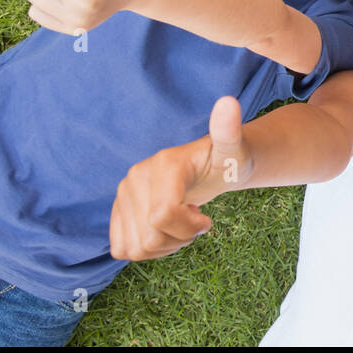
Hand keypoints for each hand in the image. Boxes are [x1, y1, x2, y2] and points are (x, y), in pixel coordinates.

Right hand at [110, 96, 253, 259]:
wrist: (212, 166)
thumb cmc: (227, 160)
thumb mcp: (234, 149)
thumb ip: (230, 130)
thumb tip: (228, 102)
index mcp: (163, 164)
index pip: (162, 216)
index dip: (188, 229)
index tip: (206, 220)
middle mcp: (136, 176)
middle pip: (150, 238)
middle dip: (179, 239)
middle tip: (194, 221)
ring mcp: (123, 194)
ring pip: (135, 249)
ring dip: (164, 247)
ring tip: (179, 225)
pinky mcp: (117, 210)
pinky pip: (122, 249)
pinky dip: (147, 250)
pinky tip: (163, 232)